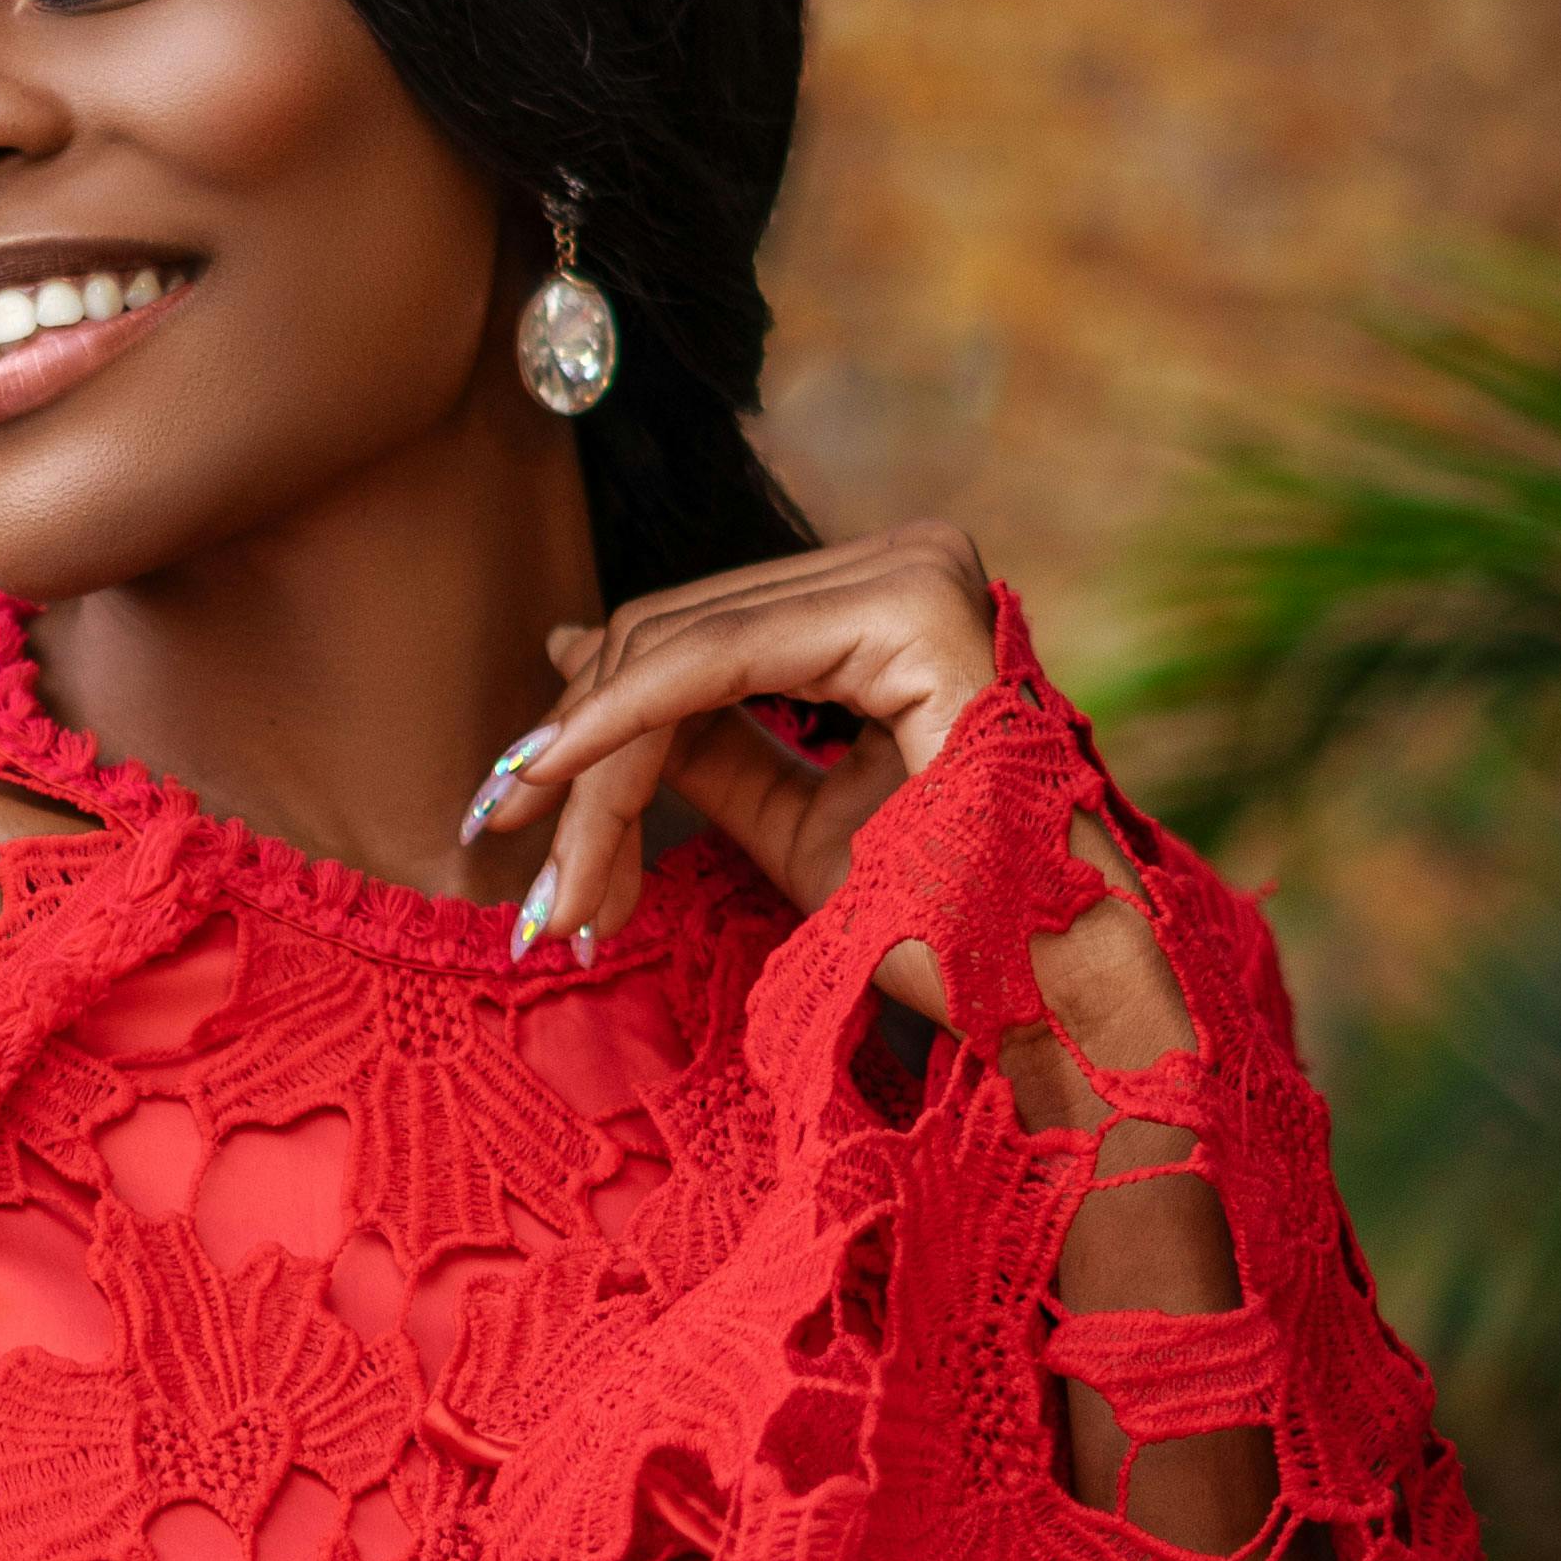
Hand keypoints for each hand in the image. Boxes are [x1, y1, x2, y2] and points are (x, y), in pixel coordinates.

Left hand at [463, 520, 1002, 1004]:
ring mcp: (913, 574)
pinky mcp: (906, 611)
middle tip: (533, 894)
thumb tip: (576, 654)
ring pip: (674, 651)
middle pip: (673, 635)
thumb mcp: (792, 822)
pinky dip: (619, 726)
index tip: (506, 810)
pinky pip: (711, 661)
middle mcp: (908, 563)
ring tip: (557, 898)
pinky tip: (551, 783)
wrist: (1054, 997)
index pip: (697, 637)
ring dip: (592, 776)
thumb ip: (703, 745)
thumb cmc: (945, 927)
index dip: (590, 722)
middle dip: (579, 760)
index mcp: (890, 604)